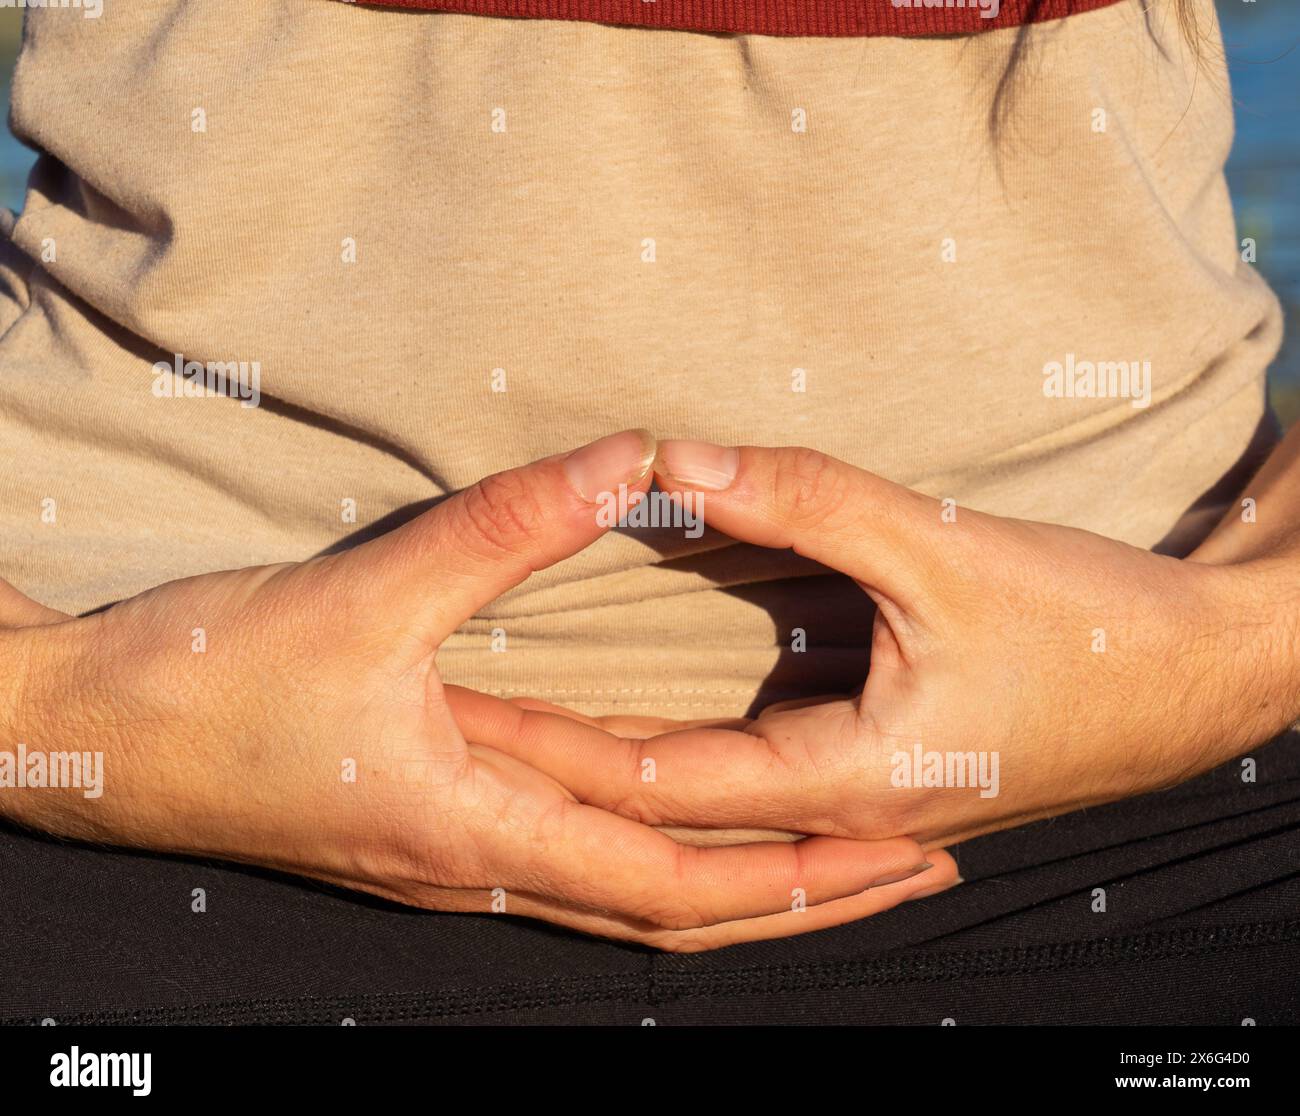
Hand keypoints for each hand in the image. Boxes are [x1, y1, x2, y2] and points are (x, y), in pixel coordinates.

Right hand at [0, 432, 954, 949]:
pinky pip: (572, 861)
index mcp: (482, 834)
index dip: (798, 876)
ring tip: (832, 860)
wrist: (90, 738)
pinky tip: (681, 816)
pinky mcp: (431, 826)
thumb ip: (508, 527)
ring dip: (736, 882)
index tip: (897, 854)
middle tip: (907, 868)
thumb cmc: (211, 687)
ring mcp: (457, 857)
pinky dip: (655, 852)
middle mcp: (482, 869)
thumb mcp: (369, 597)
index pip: (678, 885)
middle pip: (676, 912)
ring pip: (628, 897)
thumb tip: (635, 457)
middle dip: (798, 899)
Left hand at [474, 442, 1289, 848]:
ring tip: (530, 742)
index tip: (461, 714)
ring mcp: (864, 810)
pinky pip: (758, 791)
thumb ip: (807, 499)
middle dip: (558, 777)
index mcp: (845, 781)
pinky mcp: (886, 779)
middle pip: (663, 818)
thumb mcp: (946, 549)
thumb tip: (676, 459)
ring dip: (618, 781)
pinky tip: (656, 734)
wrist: (1202, 676)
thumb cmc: (1092, 628)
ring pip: (709, 819)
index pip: (653, 785)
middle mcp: (840, 815)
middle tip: (460, 733)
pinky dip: (689, 767)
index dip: (550, 748)